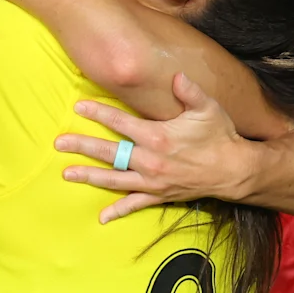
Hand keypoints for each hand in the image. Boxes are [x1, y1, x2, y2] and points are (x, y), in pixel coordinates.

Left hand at [56, 72, 253, 223]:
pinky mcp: (159, 195)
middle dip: (82, 146)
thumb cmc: (220, 136)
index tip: (78, 107)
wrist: (234, 171)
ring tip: (66, 174)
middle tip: (59, 143)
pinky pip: (135, 204)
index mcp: (157, 136)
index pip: (120, 123)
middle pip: (109, 152)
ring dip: (89, 176)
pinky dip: (118, 211)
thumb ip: (189, 91)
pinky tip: (102, 216)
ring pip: (114, 179)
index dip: (98, 113)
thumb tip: (176, 75)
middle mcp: (150, 160)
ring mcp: (153, 181)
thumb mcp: (207, 108)